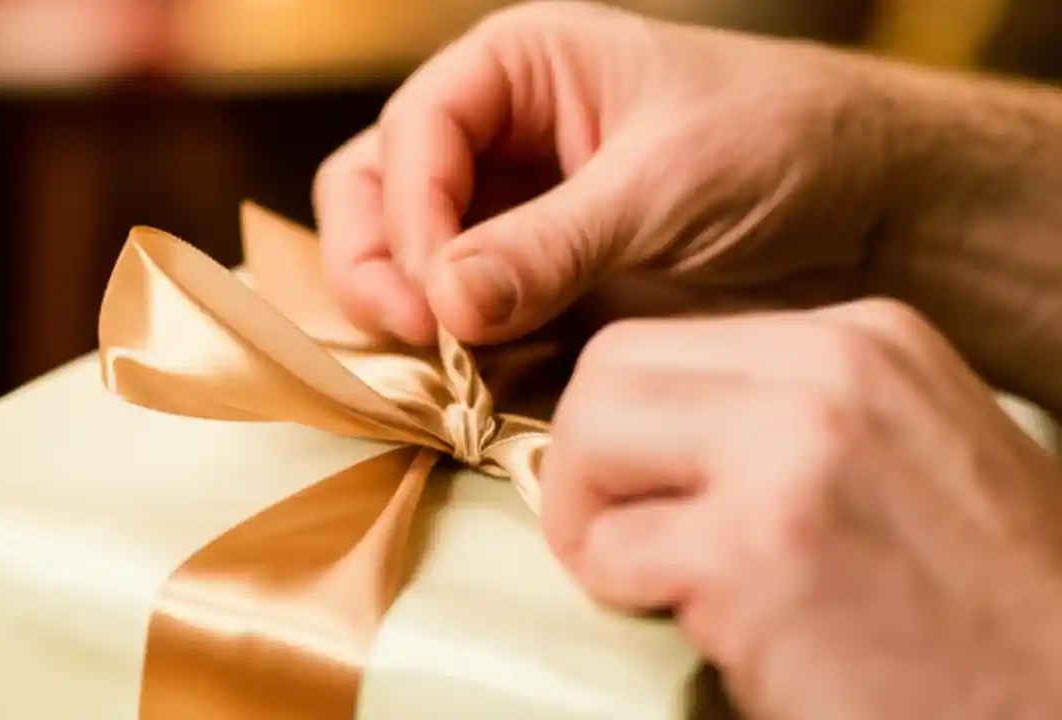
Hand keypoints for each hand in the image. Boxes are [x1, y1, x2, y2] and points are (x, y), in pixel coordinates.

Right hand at [314, 1, 891, 345]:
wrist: (870, 208)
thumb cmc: (781, 145)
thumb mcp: (664, 185)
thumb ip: (551, 243)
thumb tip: (445, 300)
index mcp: (520, 69)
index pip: (416, 131)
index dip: (409, 213)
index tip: (434, 291)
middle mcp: (499, 137)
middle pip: (378, 189)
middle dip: (380, 261)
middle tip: (419, 334)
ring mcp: (513, 214)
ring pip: (406, 257)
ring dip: (406, 312)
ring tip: (448, 367)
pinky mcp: (537, 282)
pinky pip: (462, 314)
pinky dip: (454, 351)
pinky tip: (480, 385)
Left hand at [541, 299, 1061, 719]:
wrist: (1061, 703)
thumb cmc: (980, 604)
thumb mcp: (903, 452)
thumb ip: (786, 415)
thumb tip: (655, 427)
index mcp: (866, 339)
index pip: (672, 343)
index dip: (632, 425)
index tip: (645, 487)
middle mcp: (831, 371)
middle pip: (611, 371)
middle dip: (587, 459)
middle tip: (616, 534)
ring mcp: (794, 453)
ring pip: (588, 434)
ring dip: (588, 517)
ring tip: (647, 576)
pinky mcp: (755, 551)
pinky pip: (609, 549)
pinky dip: (621, 593)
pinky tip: (698, 624)